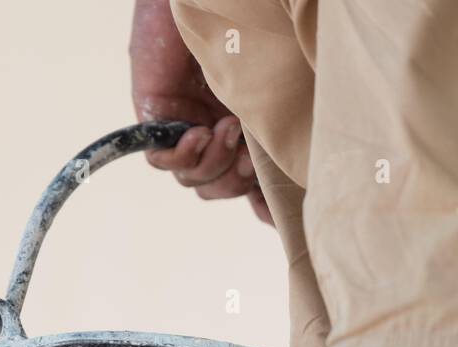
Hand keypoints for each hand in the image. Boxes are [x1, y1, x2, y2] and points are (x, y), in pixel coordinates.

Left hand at [130, 0, 271, 224]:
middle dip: (236, 181)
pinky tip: (198, 132)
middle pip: (222, 186)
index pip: (251, 179)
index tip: (276, 213)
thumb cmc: (249, 23)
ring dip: (214, 163)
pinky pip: (162, 161)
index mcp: (248, 123)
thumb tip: (301, 172)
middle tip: (247, 157)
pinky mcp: (156, 117)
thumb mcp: (273, 85)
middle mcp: (217, 127)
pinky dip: (183, 155)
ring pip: (195, 179)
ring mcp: (186, 125)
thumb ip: (283, 123)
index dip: (264, 204)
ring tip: (226, 128)